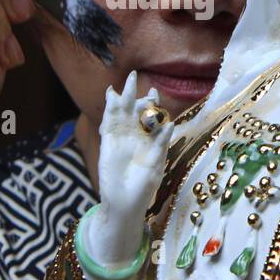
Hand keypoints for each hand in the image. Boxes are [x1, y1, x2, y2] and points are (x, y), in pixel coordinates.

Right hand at [91, 71, 173, 264]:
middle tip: (133, 77)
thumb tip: (170, 124)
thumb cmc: (144, 187)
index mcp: (150, 139)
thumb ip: (161, 144)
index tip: (153, 92)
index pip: (151, 116)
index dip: (152, 103)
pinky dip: (108, 111)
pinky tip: (109, 98)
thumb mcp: (156, 164)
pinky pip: (108, 123)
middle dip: (134, 95)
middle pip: (134, 110)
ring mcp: (121, 138)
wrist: (124, 203)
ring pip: (119, 113)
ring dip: (119, 98)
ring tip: (118, 84)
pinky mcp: (108, 143)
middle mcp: (135, 135)